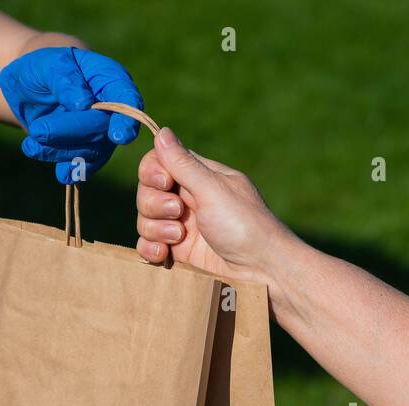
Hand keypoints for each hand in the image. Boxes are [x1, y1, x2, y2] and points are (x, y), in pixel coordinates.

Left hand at [0, 47, 143, 184]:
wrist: (29, 90)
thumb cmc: (42, 70)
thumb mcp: (46, 66)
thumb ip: (65, 81)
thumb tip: (85, 104)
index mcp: (110, 78)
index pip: (127, 98)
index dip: (126, 118)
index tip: (118, 136)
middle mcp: (113, 108)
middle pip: (104, 128)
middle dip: (72, 132)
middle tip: (38, 130)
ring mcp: (103, 133)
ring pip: (93, 151)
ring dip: (62, 151)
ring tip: (31, 143)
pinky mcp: (90, 152)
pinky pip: (85, 166)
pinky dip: (70, 170)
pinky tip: (51, 164)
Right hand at [135, 128, 297, 284]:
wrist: (262, 271)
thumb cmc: (244, 225)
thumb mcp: (213, 190)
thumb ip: (183, 164)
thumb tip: (163, 132)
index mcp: (200, 177)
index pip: (159, 163)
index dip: (153, 171)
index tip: (165, 182)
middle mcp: (189, 199)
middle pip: (147, 191)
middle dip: (154, 203)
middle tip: (178, 213)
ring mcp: (183, 226)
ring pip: (146, 219)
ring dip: (155, 227)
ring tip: (179, 237)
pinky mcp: (181, 252)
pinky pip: (150, 245)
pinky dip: (150, 248)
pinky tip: (164, 254)